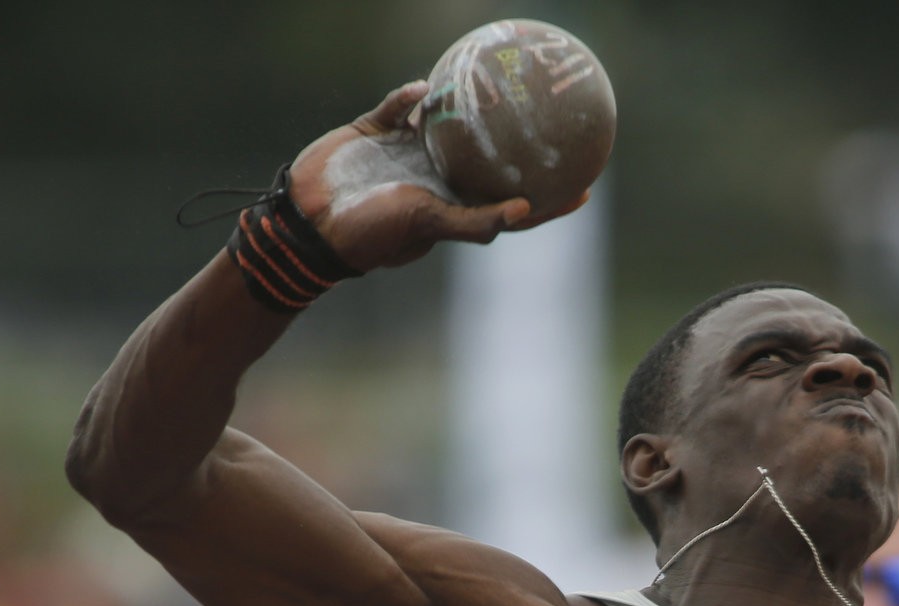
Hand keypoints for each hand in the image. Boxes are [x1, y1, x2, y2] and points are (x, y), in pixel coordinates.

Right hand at [287, 83, 587, 271]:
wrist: (312, 217)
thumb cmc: (373, 232)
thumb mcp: (428, 225)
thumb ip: (475, 221)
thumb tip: (524, 211)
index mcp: (454, 205)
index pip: (513, 206)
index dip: (549, 202)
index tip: (586, 189)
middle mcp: (436, 178)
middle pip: (486, 158)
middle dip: (516, 144)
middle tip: (552, 121)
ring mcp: (406, 153)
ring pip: (443, 123)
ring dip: (462, 104)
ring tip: (492, 80)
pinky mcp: (376, 130)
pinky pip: (400, 105)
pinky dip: (410, 96)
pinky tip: (424, 85)